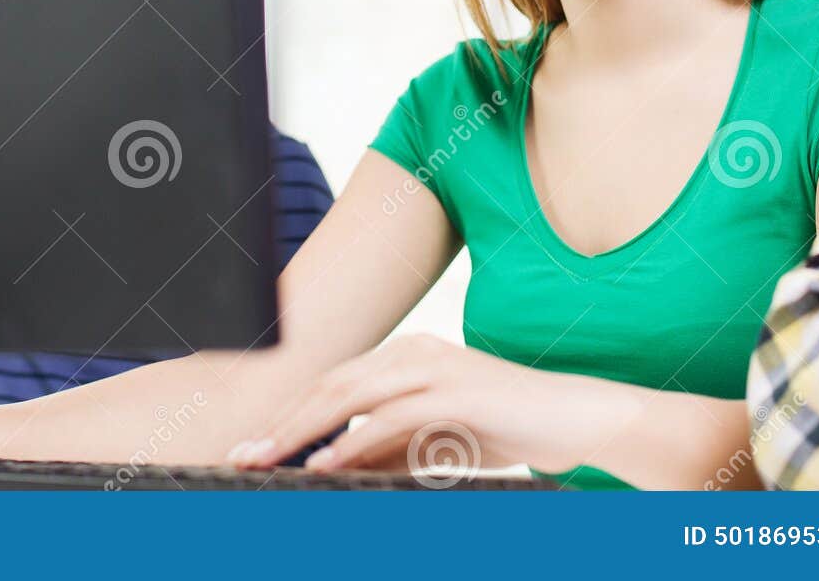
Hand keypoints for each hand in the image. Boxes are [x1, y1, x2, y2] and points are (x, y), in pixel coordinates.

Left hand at [225, 333, 592, 475]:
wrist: (575, 417)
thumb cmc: (507, 429)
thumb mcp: (435, 442)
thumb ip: (387, 448)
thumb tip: (334, 466)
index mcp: (404, 356)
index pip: (332, 385)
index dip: (289, 416)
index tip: (254, 448)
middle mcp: (412, 352)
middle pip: (329, 386)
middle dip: (281, 423)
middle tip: (243, 455)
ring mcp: (432, 365)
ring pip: (349, 396)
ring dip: (302, 431)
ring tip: (266, 459)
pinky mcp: (453, 389)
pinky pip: (389, 417)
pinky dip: (352, 442)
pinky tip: (324, 463)